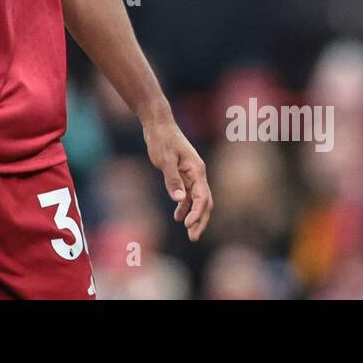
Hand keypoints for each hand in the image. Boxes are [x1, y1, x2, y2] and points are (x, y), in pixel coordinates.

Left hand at [143, 115, 212, 241]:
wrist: (158, 124)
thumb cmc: (161, 139)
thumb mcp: (164, 159)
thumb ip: (172, 179)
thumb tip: (179, 200)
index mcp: (196, 170)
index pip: (202, 197)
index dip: (197, 213)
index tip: (187, 225)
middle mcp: (197, 173)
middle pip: (204, 202)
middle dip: (200, 220)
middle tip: (193, 237)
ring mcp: (191, 174)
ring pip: (197, 200)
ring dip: (194, 215)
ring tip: (189, 232)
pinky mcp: (183, 174)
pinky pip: (188, 194)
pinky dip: (185, 206)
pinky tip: (178, 216)